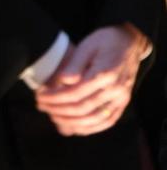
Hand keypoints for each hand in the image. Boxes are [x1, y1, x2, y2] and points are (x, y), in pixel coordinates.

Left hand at [34, 25, 148, 135]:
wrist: (129, 43)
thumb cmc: (104, 42)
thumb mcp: (87, 46)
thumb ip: (74, 65)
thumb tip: (63, 80)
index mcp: (106, 73)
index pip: (75, 93)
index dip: (54, 97)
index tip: (40, 96)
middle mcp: (116, 89)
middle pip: (83, 108)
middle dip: (58, 110)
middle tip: (41, 106)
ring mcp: (121, 98)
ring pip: (94, 119)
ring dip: (71, 121)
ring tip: (53, 115)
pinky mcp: (123, 103)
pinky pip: (107, 121)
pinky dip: (90, 128)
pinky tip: (73, 126)